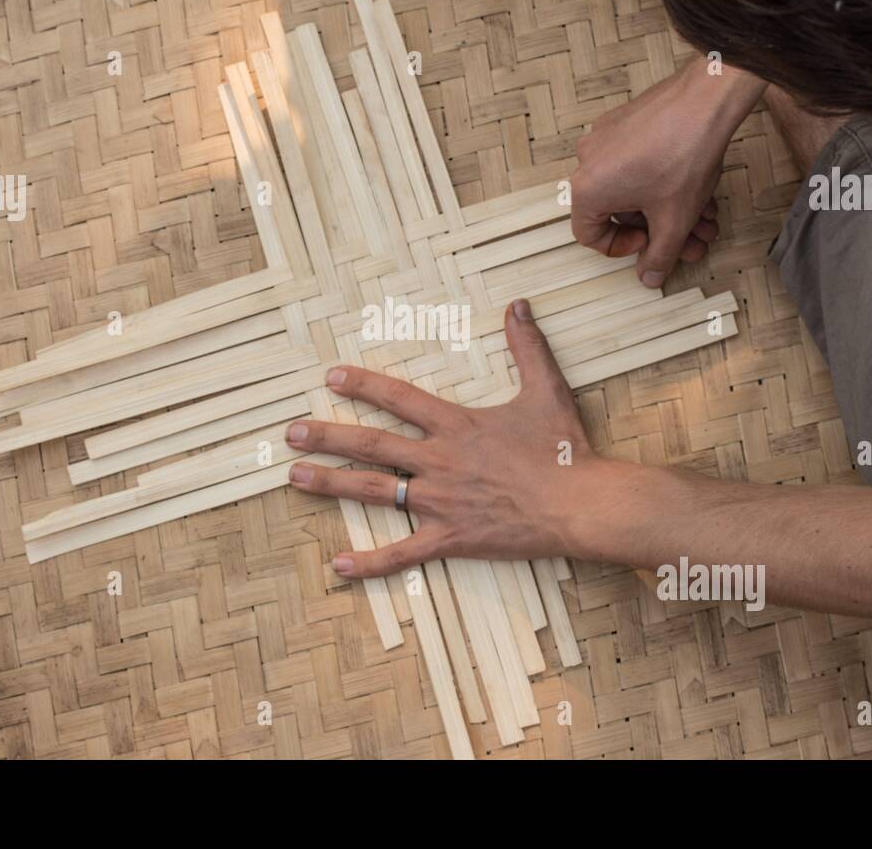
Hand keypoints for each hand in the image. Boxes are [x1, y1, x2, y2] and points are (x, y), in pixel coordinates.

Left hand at [283, 300, 624, 577]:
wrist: (580, 505)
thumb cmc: (565, 451)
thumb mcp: (546, 390)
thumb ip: (527, 347)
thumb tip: (518, 305)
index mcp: (458, 426)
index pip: (399, 399)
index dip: (363, 386)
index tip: (331, 378)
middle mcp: (440, 461)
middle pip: (371, 445)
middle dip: (327, 436)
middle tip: (291, 433)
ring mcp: (440, 502)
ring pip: (373, 492)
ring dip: (330, 484)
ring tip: (294, 478)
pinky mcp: (451, 538)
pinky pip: (402, 553)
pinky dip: (370, 562)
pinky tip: (338, 565)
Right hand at [572, 60, 763, 285]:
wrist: (705, 102)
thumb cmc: (683, 155)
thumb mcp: (673, 221)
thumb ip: (659, 256)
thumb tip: (648, 278)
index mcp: (587, 190)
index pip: (589, 235)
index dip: (621, 249)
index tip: (649, 245)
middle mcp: (588, 162)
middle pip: (619, 212)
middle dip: (658, 230)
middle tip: (689, 239)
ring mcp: (605, 138)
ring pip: (633, 188)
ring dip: (667, 208)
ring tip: (703, 217)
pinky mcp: (624, 122)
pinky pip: (636, 163)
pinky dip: (661, 181)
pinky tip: (694, 189)